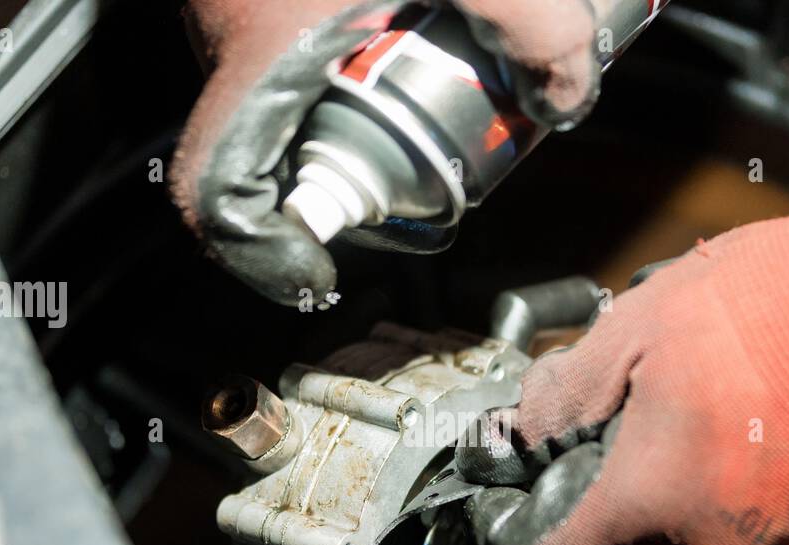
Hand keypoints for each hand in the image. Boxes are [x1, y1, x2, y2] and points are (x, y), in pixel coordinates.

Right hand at [170, 0, 607, 305]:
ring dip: (356, 100)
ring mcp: (233, 0)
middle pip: (272, 147)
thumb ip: (533, 23)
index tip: (313, 272)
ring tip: (437, 77)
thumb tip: (569, 93)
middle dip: (356, 166)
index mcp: (259, 50)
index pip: (219, 196)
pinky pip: (288, 38)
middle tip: (425, 155)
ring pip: (284, 87)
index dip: (258, 256)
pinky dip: (344, 46)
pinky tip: (409, 11)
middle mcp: (227, 34)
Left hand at [455, 145, 788, 544]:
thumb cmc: (775, 304)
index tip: (497, 515)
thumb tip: (522, 436)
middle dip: (577, 509)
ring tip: (647, 421)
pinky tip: (703, 433)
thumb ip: (559, 396)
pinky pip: (717, 534)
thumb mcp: (633, 328)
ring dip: (638, 501)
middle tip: (571, 442)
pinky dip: (693, 499)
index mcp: (650, 509)